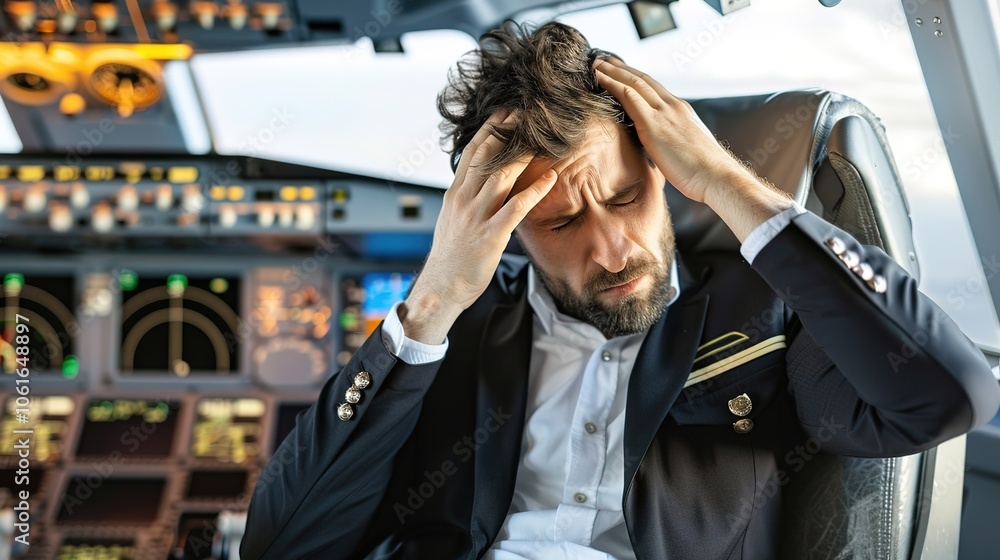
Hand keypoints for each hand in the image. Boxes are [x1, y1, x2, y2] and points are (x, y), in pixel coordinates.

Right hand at [401, 110, 557, 343]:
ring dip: (523, 155)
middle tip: (528, 114)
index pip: (472, 152)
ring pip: (501, 176)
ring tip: (543, 139)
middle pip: (486, 156)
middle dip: (507, 132)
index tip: (505, 112)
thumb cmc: (450, 257)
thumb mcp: (452, 220)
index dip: (489, 129)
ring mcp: (476, 217)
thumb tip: (478, 182)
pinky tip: (551, 179)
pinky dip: (534, 191)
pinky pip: (515, 208)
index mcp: (455, 194)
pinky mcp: (490, 236)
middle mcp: (463, 200)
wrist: (441, 288)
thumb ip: (465, 198)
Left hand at [593, 57, 792, 240]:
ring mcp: (664, 113)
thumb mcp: (687, 151)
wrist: (717, 177)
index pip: (654, 88)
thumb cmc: (704, 173)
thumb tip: (662, 151)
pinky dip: (613, 85)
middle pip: (642, 79)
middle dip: (621, 68)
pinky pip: (630, 97)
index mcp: (681, 111)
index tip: (620, 71)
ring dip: (613, 71)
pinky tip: (600, 79)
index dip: (635, 78)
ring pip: (634, 82)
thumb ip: (672, 143)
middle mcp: (673, 106)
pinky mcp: (654, 125)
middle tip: (602, 59)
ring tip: (596, 64)